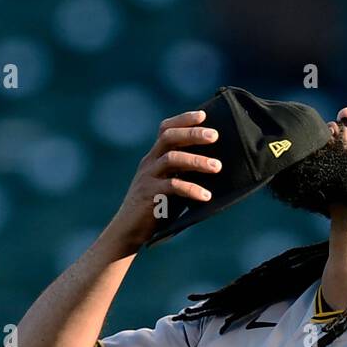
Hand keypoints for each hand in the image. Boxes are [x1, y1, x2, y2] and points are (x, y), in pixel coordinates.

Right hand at [106, 109, 221, 254]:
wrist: (129, 231)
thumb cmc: (155, 209)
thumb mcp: (169, 187)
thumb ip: (183, 175)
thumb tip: (215, 168)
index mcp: (153, 158)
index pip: (165, 130)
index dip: (183, 119)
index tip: (203, 115)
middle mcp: (149, 163)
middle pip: (169, 138)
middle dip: (192, 134)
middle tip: (214, 136)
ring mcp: (148, 177)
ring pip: (172, 159)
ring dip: (197, 160)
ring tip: (217, 167)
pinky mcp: (150, 195)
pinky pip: (172, 187)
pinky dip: (191, 189)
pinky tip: (206, 196)